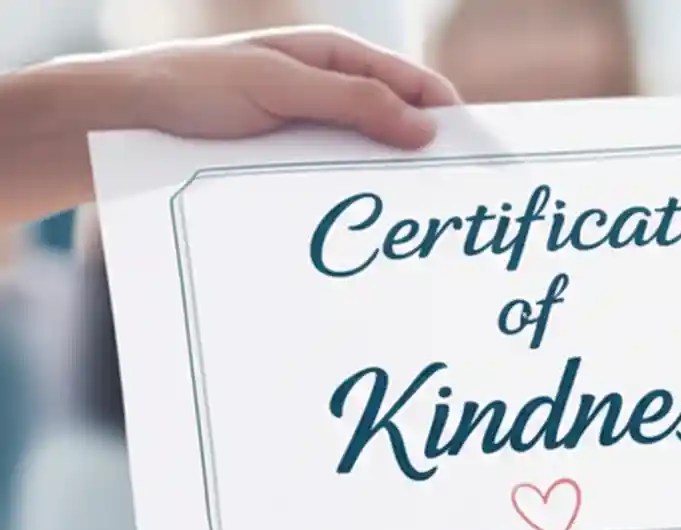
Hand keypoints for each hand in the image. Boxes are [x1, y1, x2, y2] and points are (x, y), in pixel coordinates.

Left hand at [0, 26, 460, 224]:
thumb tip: (427, 127)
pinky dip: (352, 204)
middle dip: (429, 160)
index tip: (480, 157)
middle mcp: (325, 95)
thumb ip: (353, 102)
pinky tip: (364, 234)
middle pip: (396, 127)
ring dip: (389, 190)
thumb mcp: (276, 88)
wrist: (112, 124)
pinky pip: (331, 185)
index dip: (451, 118)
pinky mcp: (283, 168)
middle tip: (458, 203)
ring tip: (418, 229)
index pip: (414, 85)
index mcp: (331, 57)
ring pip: (366, 162)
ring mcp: (305, 133)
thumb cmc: (187, 89)